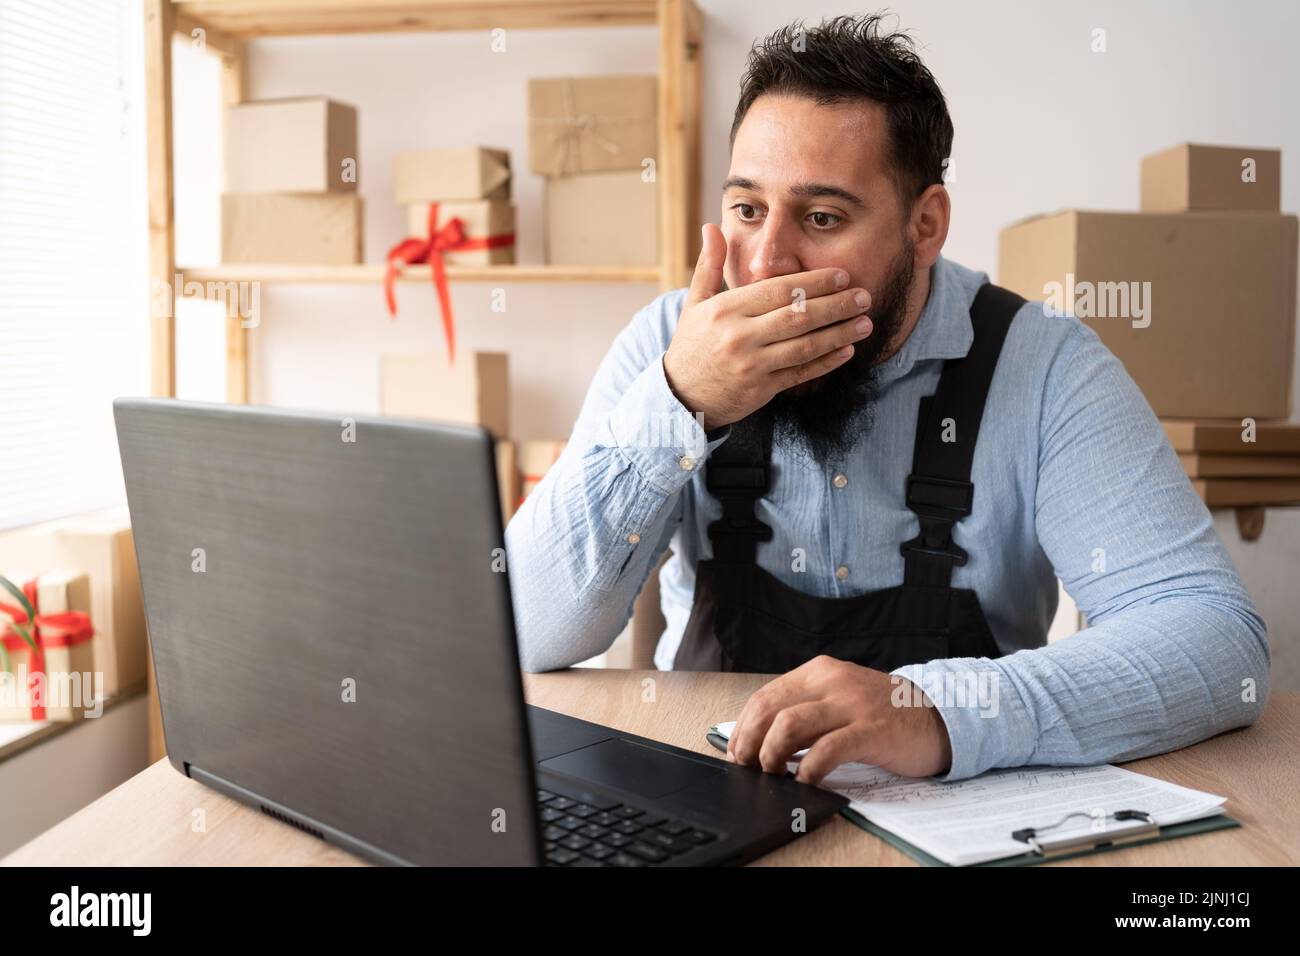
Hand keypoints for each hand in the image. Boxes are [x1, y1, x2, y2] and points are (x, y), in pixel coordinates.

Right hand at [662, 224, 874, 430]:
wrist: (680, 395)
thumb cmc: (692, 344)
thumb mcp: (694, 303)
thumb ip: (709, 265)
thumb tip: (712, 226)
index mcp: (726, 310)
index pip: (779, 290)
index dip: (814, 282)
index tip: (842, 276)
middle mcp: (739, 336)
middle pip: (798, 316)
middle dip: (836, 305)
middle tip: (864, 295)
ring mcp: (751, 365)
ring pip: (804, 346)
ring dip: (839, 333)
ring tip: (865, 322)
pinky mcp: (761, 390)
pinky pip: (800, 373)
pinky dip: (826, 362)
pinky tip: (847, 350)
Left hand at [725, 656, 953, 783]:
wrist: (936, 715)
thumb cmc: (881, 713)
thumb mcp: (838, 700)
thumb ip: (805, 712)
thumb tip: (761, 741)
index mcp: (819, 672)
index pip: (765, 696)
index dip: (743, 726)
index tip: (734, 751)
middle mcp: (832, 681)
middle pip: (771, 709)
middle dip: (749, 741)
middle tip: (746, 767)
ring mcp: (852, 704)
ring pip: (790, 725)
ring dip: (772, 754)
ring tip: (772, 774)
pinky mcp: (871, 730)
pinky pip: (827, 750)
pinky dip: (808, 769)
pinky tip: (804, 781)